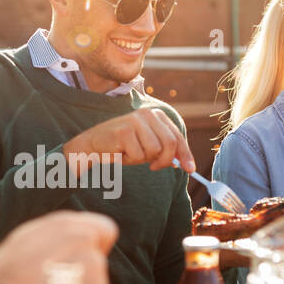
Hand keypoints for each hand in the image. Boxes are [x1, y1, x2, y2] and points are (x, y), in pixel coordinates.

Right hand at [0, 211, 117, 283]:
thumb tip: (69, 244)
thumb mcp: (28, 238)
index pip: (104, 229)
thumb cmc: (5, 273)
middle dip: (85, 272)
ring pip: (96, 282)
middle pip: (98, 258)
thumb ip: (56, 237)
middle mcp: (83, 238)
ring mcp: (92, 266)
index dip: (93, 246)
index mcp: (67, 223)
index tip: (77, 260)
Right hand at [64, 108, 195, 172]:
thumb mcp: (147, 146)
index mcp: (156, 115)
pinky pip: (138, 155)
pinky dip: (130, 160)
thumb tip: (182, 163)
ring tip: (131, 153)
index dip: (185, 154)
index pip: (177, 136)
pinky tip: (121, 153)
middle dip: (164, 160)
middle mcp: (147, 114)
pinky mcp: (125, 131)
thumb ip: (164, 150)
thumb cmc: (122, 146)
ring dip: (143, 159)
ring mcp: (136, 121)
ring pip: (154, 151)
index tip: (190, 170)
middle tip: (154, 167)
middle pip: (170, 144)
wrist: (93, 144)